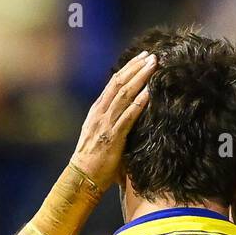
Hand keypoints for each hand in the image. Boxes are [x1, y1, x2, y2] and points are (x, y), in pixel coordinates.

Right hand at [70, 51, 155, 191]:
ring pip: (124, 95)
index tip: (141, 59)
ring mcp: (106, 124)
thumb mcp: (101, 135)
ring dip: (140, 79)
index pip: (113, 83)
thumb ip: (112, 123)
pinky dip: (139, 103)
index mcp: (97, 111)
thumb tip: (128, 117)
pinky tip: (149, 92)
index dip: (128, 69)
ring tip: (153, 67)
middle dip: (136, 68)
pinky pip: (128, 116)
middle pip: (119, 83)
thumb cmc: (94, 161)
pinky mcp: (113, 137)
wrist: (82, 178)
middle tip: (151, 56)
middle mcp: (100, 113)